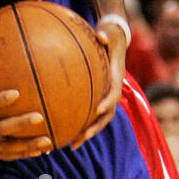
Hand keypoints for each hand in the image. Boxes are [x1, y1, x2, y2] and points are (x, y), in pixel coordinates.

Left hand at [71, 24, 125, 148]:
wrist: (115, 41)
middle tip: (81, 137)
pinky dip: (79, 124)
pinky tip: (63, 132)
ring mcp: (106, 97)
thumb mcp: (109, 34)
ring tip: (71, 144)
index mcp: (115, 78)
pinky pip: (89, 114)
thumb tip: (101, 36)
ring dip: (86, 133)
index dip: (107, 102)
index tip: (97, 109)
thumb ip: (105, 36)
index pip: (114, 93)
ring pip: (98, 120)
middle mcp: (112, 91)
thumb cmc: (110, 37)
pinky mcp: (98, 98)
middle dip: (94, 128)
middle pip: (106, 115)